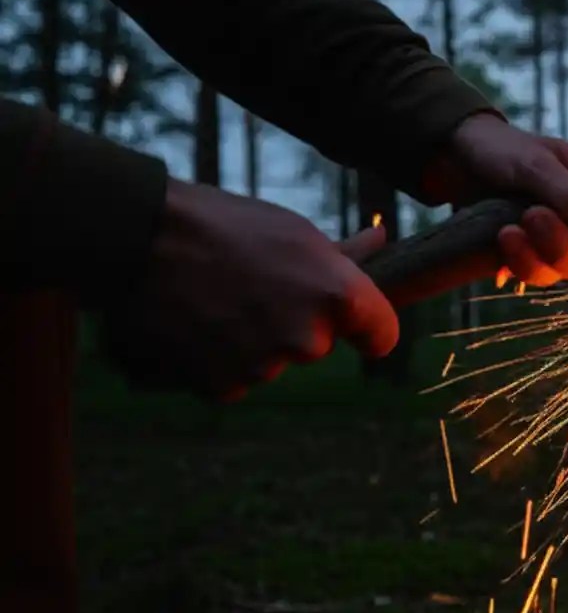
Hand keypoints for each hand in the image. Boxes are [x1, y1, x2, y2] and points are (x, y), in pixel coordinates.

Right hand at [98, 179, 397, 400]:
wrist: (141, 239)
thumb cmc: (226, 226)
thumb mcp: (295, 231)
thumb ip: (344, 255)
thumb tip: (381, 239)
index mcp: (338, 296)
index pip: (382, 334)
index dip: (370, 329)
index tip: (360, 326)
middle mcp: (308, 338)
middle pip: (319, 344)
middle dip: (298, 323)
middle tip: (258, 286)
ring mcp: (265, 367)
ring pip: (274, 361)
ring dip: (255, 340)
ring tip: (220, 298)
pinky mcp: (224, 386)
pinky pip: (236, 379)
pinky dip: (221, 358)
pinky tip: (200, 322)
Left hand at [432, 113, 567, 286]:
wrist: (454, 154)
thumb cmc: (503, 149)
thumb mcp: (540, 167)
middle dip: (563, 249)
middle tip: (532, 215)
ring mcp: (556, 242)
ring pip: (562, 274)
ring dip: (534, 258)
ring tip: (507, 229)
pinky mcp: (528, 256)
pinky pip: (532, 276)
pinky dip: (516, 263)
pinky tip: (500, 239)